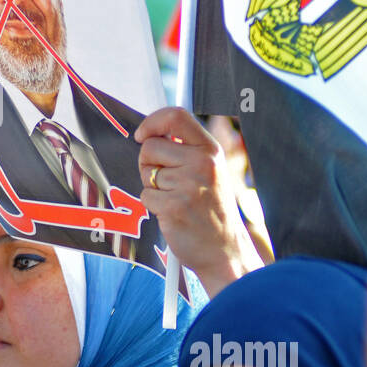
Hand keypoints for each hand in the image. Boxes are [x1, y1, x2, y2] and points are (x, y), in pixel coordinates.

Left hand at [135, 107, 263, 296]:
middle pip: (149, 147)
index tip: (142, 135)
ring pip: (145, 173)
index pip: (176, 116)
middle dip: (147, 164)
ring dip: (152, 187)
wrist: (224, 250)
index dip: (152, 122)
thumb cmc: (211, 209)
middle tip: (165, 182)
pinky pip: (145, 195)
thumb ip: (186, 149)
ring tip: (175, 199)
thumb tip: (151, 132)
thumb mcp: (210, 171)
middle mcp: (202, 163)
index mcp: (210, 150)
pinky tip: (172, 213)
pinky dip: (153, 205)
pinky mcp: (174, 207)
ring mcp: (188, 185)